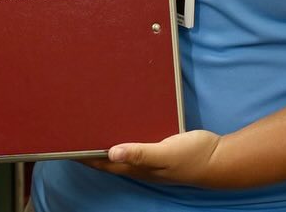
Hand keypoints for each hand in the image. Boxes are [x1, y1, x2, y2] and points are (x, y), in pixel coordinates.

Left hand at [84, 130, 224, 187]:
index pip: (102, 163)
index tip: (65, 144)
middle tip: (74, 127)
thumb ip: (141, 152)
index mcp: (137, 167)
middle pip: (108, 156)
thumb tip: (111, 152)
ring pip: (121, 147)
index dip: (83, 155)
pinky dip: (125, 132)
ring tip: (92, 121)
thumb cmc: (193, 157)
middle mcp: (140, 163)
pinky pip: (136, 140)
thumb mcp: (166, 154)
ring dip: (106, 137)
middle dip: (90, 145)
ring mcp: (150, 156)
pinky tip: (123, 118)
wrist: (220, 158)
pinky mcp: (159, 146)